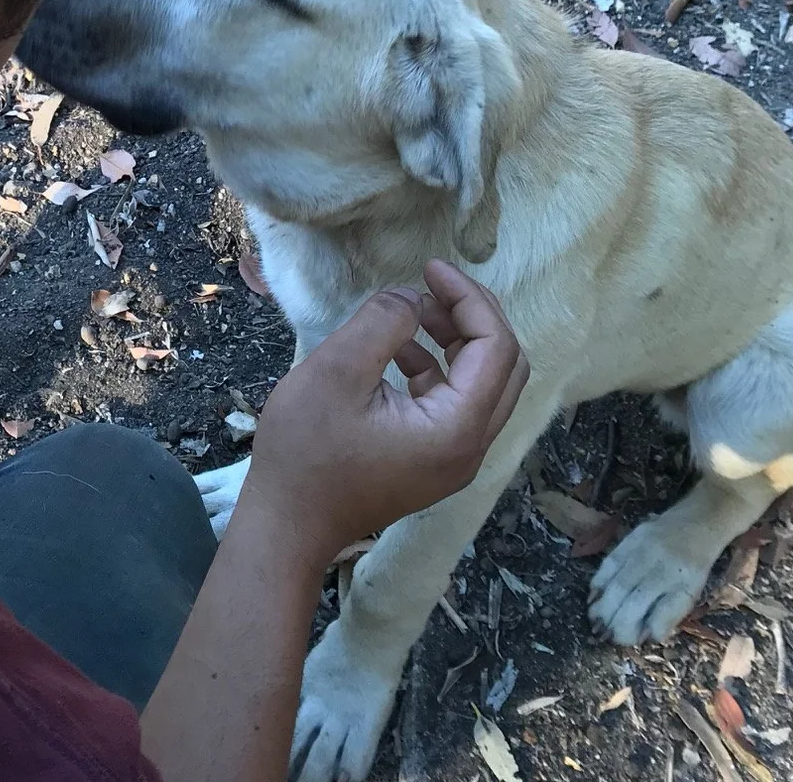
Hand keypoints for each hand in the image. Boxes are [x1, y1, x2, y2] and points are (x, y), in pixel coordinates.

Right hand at [237, 259, 529, 569]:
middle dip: (474, 316)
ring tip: (412, 311)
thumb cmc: (307, 451)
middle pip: (505, 366)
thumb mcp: (337, 371)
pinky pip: (456, 403)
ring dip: (457, 340)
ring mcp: (453, 459)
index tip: (430, 267)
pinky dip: (438, 367)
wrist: (288, 524)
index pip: (495, 347)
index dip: (470, 298)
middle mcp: (469, 447)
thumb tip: (410, 298)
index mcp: (457, 428)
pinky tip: (397, 351)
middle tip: (432, 284)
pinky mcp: (432, 462)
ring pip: (483, 385)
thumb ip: (382, 322)